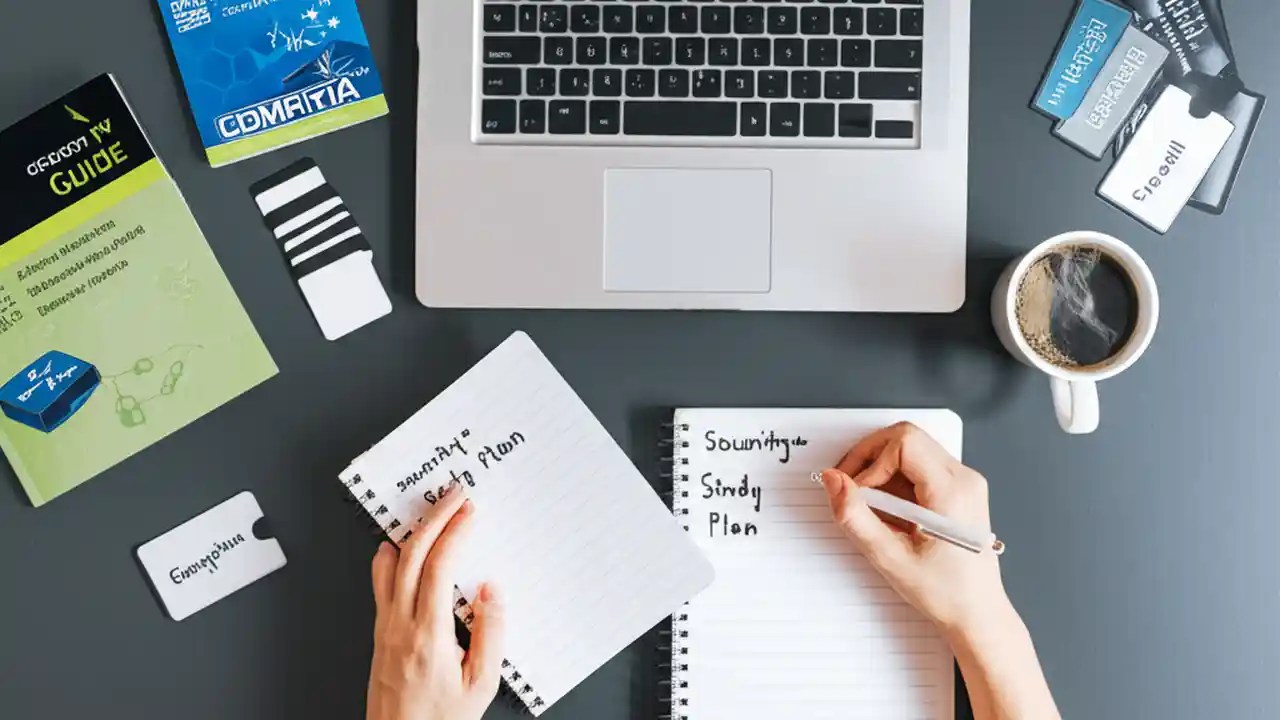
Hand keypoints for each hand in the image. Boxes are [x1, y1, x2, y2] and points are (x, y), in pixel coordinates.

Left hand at [366, 490, 503, 719]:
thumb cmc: (440, 719)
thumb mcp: (481, 684)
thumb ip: (490, 634)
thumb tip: (491, 591)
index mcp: (429, 635)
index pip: (438, 568)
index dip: (453, 533)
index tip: (468, 512)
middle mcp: (400, 625)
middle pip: (411, 556)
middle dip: (434, 519)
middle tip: (453, 496)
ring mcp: (385, 627)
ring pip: (390, 566)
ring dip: (411, 533)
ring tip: (429, 512)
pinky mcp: (379, 634)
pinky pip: (380, 584)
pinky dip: (390, 558)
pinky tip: (397, 549)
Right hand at [819, 422, 1008, 637]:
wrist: (977, 612)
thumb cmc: (945, 592)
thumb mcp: (889, 558)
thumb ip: (855, 517)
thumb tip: (833, 481)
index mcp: (953, 492)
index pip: (904, 442)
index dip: (870, 461)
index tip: (856, 491)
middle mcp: (964, 479)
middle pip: (906, 438)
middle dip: (869, 458)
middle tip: (850, 487)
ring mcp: (964, 482)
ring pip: (910, 449)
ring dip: (880, 471)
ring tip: (872, 507)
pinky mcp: (959, 489)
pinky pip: (919, 466)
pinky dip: (894, 481)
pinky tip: (889, 512)